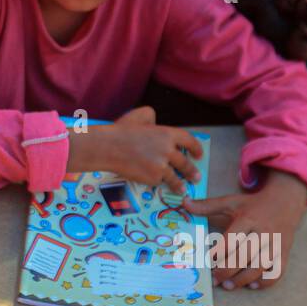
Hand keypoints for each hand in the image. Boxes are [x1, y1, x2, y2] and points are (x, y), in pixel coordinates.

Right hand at [67, 106, 203, 190]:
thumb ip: (153, 119)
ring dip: (181, 184)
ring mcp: (161, 166)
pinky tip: (161, 186)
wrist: (108, 148)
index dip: (196, 148)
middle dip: (192, 171)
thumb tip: (157, 126)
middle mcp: (168, 151)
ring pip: (176, 177)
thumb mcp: (139, 116)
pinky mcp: (152, 178)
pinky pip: (160, 182)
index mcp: (167, 134)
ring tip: (183, 188)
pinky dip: (160, 183)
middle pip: (185, 163)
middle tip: (196, 177)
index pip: (189, 141)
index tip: (198, 155)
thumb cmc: (121, 130)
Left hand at [185, 170, 306, 289]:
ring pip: (261, 266)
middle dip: (228, 271)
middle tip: (216, 280)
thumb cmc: (253, 205)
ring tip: (229, 286)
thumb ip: (207, 205)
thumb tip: (183, 203)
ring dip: (244, 279)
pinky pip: (278, 271)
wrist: (285, 202)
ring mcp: (276, 243)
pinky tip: (252, 285)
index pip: (232, 239)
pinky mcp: (284, 252)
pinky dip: (265, 281)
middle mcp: (263, 232)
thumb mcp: (231, 202)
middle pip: (245, 256)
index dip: (219, 254)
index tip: (208, 263)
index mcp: (248, 219)